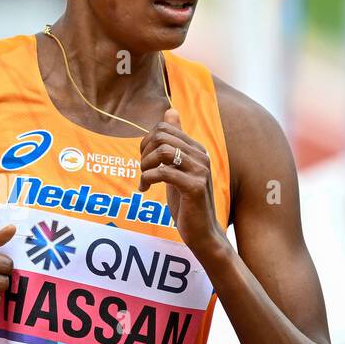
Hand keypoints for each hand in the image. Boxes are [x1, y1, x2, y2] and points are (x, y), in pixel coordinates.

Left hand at [139, 109, 226, 260]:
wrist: (202, 233)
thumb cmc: (187, 203)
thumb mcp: (177, 169)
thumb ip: (174, 143)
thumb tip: (170, 110)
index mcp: (196, 149)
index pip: (165, 128)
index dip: (146, 141)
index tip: (144, 160)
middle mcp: (201, 155)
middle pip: (162, 136)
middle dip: (144, 152)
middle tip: (142, 170)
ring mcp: (200, 171)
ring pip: (163, 151)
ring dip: (145, 165)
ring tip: (143, 179)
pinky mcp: (195, 187)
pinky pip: (164, 172)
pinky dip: (148, 179)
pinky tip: (144, 189)